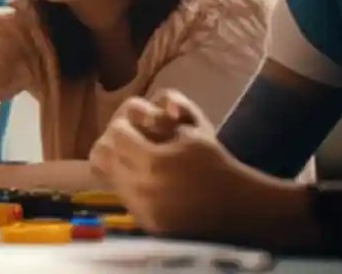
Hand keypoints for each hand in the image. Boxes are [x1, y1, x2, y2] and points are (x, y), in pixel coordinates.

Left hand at [90, 90, 264, 239]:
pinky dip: (128, 186)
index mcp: (153, 162)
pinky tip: (144, 181)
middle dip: (114, 144)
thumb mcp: (193, 130)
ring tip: (135, 160)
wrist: (239, 208)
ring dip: (117, 165)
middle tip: (128, 142)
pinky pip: (122, 198)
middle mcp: (141, 188)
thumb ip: (159, 117)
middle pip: (102, 156)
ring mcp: (142, 209)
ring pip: (108, 178)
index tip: (132, 127)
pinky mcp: (145, 224)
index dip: (123, 127)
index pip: (116, 135)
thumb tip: (130, 116)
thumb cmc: (216, 163)